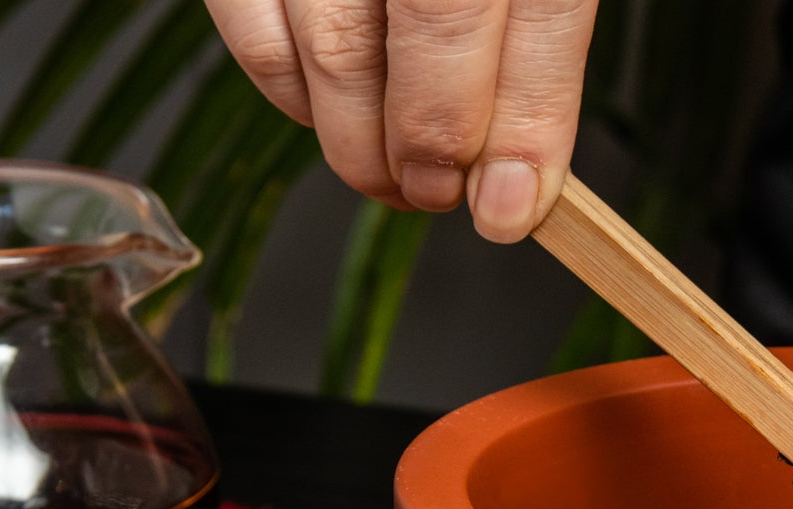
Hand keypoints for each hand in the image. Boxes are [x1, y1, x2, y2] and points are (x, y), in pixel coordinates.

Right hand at [204, 0, 598, 242]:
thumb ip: (536, 38)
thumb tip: (514, 181)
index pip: (540, 5)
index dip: (528, 120)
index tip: (511, 204)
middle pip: (435, 23)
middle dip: (435, 140)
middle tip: (435, 192)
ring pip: (335, 41)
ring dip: (358, 138)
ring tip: (389, 176)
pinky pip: (252, 20)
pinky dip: (286, 89)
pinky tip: (322, 112)